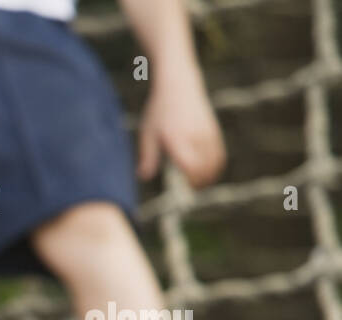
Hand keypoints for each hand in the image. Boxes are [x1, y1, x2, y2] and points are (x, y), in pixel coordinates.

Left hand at [137, 71, 225, 188]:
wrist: (179, 85)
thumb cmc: (159, 111)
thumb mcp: (147, 133)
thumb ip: (147, 157)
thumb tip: (144, 177)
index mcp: (177, 139)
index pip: (191, 167)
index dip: (191, 182)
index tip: (185, 189)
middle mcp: (195, 137)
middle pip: (205, 169)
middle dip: (200, 183)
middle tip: (191, 190)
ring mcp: (207, 133)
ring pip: (215, 163)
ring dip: (209, 176)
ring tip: (198, 184)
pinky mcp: (214, 131)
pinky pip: (219, 154)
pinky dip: (215, 166)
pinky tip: (206, 171)